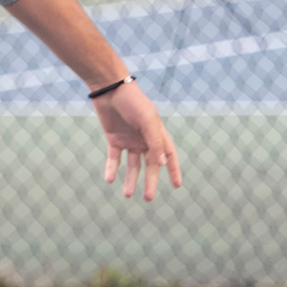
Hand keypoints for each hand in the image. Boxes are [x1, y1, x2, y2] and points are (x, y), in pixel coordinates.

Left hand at [92, 80, 181, 200]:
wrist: (109, 88)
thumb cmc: (133, 101)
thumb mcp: (147, 121)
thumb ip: (155, 142)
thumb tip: (160, 164)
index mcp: (157, 133)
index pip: (169, 155)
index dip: (173, 170)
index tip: (176, 185)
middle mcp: (144, 139)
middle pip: (150, 165)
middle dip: (150, 181)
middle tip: (148, 198)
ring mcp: (129, 140)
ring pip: (132, 165)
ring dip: (131, 179)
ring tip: (127, 195)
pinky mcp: (114, 139)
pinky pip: (114, 158)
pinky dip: (112, 169)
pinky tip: (110, 179)